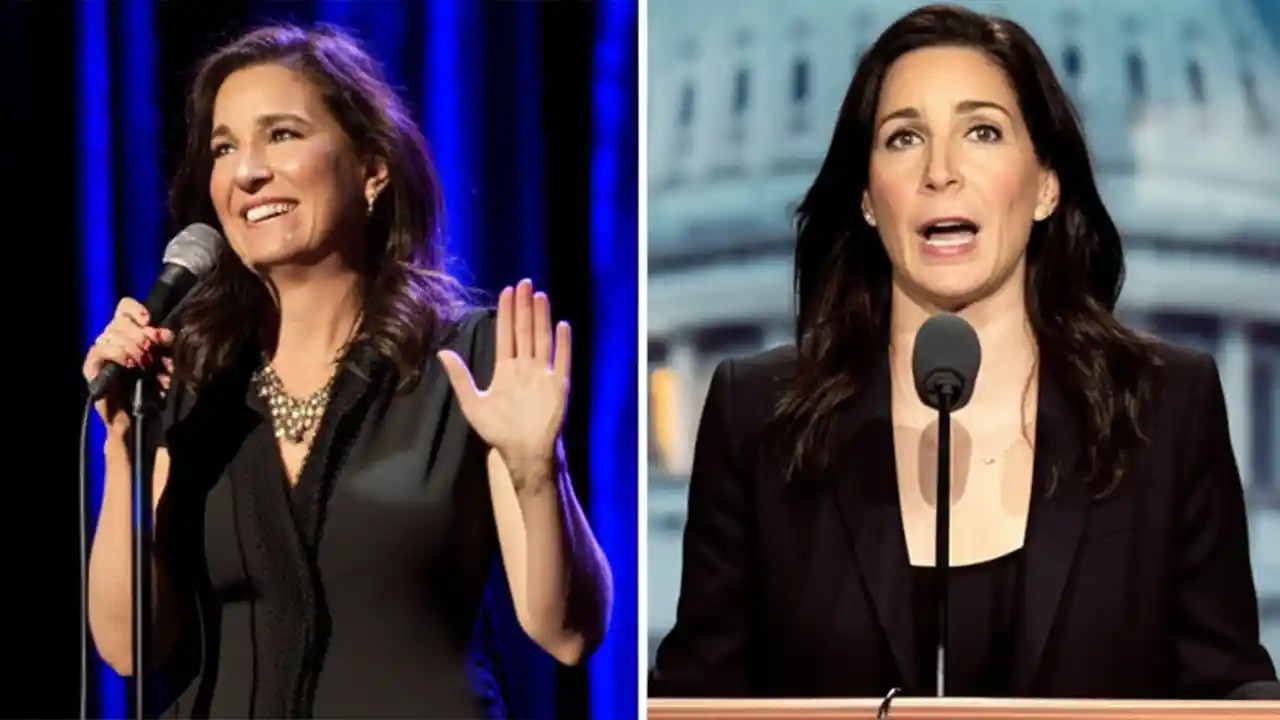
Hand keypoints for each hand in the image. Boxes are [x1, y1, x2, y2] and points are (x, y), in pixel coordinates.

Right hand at [82, 298, 174, 431]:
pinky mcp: (91, 366)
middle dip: (142, 334)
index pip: (125, 307)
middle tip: (153, 352)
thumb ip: (163, 346)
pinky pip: (102, 349)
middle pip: (120, 320)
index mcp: (128, 333)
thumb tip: (167, 334)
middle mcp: (111, 338)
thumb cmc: (152, 388)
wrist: (137, 418)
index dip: (137, 310)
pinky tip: (130, 364)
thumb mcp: (163, 362)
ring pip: (112, 333)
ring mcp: (100, 351)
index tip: (150, 321)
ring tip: (145, 364)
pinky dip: (119, 353)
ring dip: (134, 347)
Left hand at [439, 279, 569, 484]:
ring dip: (541, 318)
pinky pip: (561, 361)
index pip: (506, 334)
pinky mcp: (557, 386)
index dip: (506, 313)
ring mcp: (542, 375)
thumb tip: (442, 353)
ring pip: (541, 340)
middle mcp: (525, 367)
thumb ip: (460, 378)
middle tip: (524, 283)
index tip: (507, 290)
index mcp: (505, 369)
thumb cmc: (498, 431)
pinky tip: (562, 326)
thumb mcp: (472, 404)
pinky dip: (562, 344)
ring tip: (539, 296)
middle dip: (524, 307)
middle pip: (524, 331)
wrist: (522, 452)